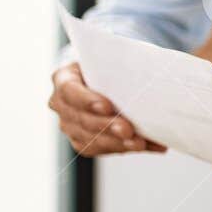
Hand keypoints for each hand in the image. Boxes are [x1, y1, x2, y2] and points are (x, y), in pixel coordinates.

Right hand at [47, 63, 165, 155]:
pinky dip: (124, 148)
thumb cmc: (107, 69)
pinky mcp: (82, 141)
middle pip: (82, 119)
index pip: (69, 90)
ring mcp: (69, 125)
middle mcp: (61, 104)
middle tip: (128, 130)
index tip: (107, 106)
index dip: (87, 100)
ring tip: (140, 143)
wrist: (105, 81)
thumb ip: (120, 67)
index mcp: (64, 79)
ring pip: (90, 139)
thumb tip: (150, 70)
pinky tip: (143, 145)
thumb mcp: (108, 61)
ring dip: (117, 143)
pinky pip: (100, 149)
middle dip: (107, 126)